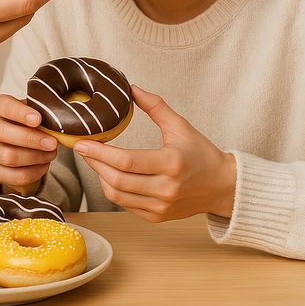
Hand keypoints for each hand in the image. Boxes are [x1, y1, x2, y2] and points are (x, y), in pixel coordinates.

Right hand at [0, 94, 59, 189]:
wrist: (25, 143)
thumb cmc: (33, 123)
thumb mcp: (39, 112)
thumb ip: (47, 113)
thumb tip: (63, 117)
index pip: (3, 106)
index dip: (20, 113)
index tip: (38, 119)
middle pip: (3, 133)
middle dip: (31, 139)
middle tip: (52, 143)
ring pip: (8, 156)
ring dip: (34, 157)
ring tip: (51, 154)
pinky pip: (12, 175)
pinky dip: (32, 173)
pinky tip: (44, 166)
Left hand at [74, 86, 236, 221]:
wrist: (222, 186)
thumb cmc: (202, 154)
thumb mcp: (181, 126)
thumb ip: (156, 107)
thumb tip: (131, 88)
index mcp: (171, 163)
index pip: (127, 161)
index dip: (100, 153)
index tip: (82, 143)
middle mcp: (166, 188)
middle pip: (117, 179)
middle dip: (94, 163)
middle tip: (82, 149)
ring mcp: (161, 206)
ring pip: (117, 195)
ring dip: (100, 177)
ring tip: (94, 160)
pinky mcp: (157, 217)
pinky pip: (125, 205)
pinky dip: (112, 189)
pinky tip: (109, 175)